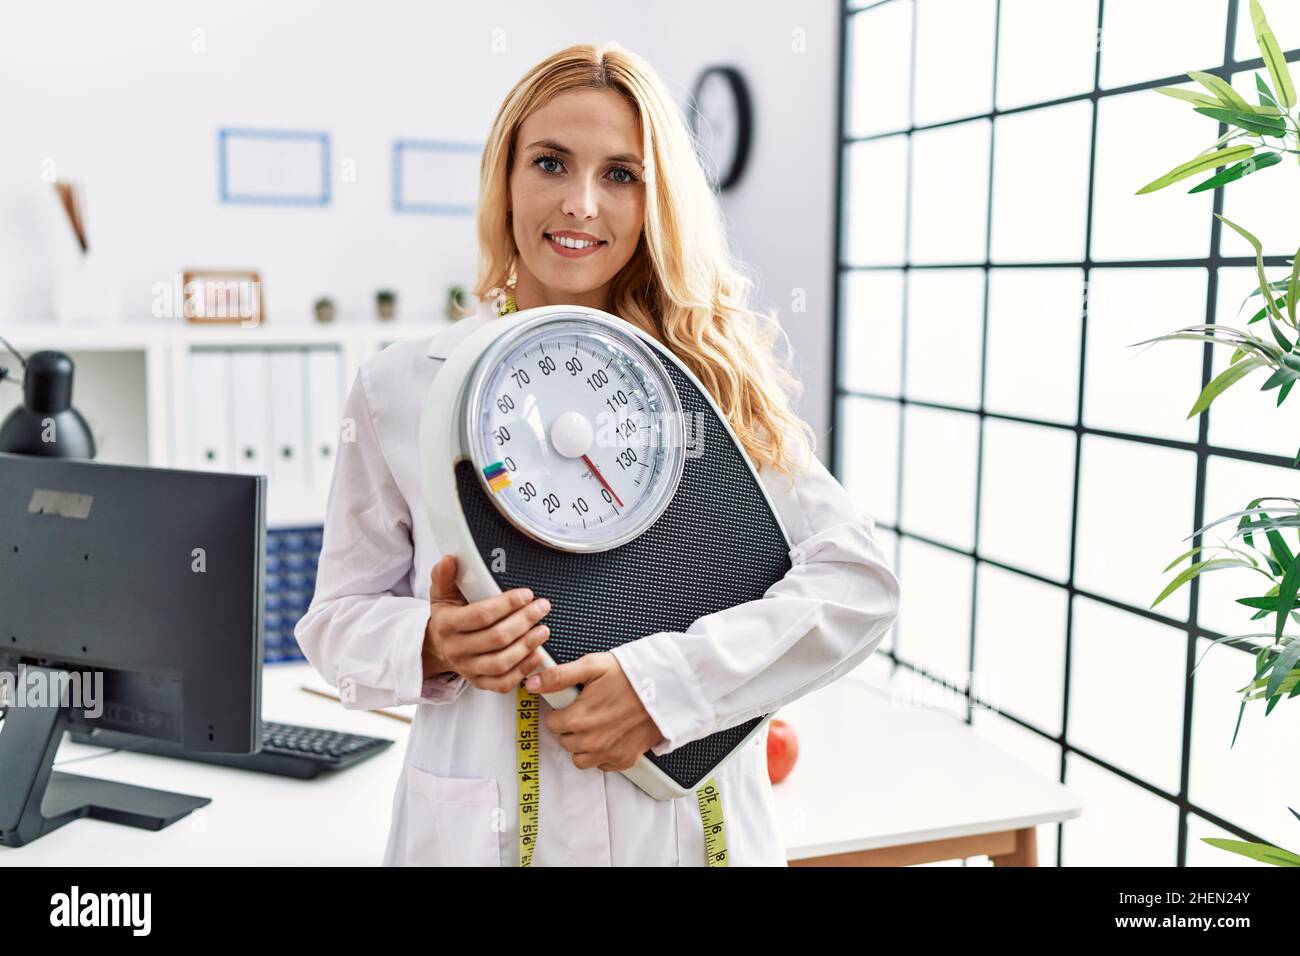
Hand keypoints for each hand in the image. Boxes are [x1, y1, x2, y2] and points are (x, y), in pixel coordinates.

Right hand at [423, 555, 551, 692]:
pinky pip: (503, 683)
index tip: (526, 594)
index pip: (481, 615)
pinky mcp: (480, 682)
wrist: (438, 648)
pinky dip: (523, 670)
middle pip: (495, 638)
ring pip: (501, 662)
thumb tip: (448, 559)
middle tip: (542, 607)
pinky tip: (537, 655)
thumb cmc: (447, 617)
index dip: (507, 604)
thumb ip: (444, 577)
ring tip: (543, 629)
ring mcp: (468, 669)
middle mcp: (457, 649)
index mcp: (447, 624)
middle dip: (523, 621)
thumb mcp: (441, 595)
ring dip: (527, 645)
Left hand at [526, 652, 664, 771]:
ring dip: (583, 745)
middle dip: (571, 728)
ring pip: (580, 758)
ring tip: (597, 726)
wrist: (667, 690)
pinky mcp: (624, 760)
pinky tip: (611, 735)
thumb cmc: (631, 675)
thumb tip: (532, 683)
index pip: (553, 724)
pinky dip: (602, 754)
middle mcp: (591, 741)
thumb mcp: (593, 665)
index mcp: (579, 718)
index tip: (573, 703)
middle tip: (587, 711)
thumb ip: (559, 676)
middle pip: (565, 741)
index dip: (561, 711)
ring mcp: (608, 753)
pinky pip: (602, 765)